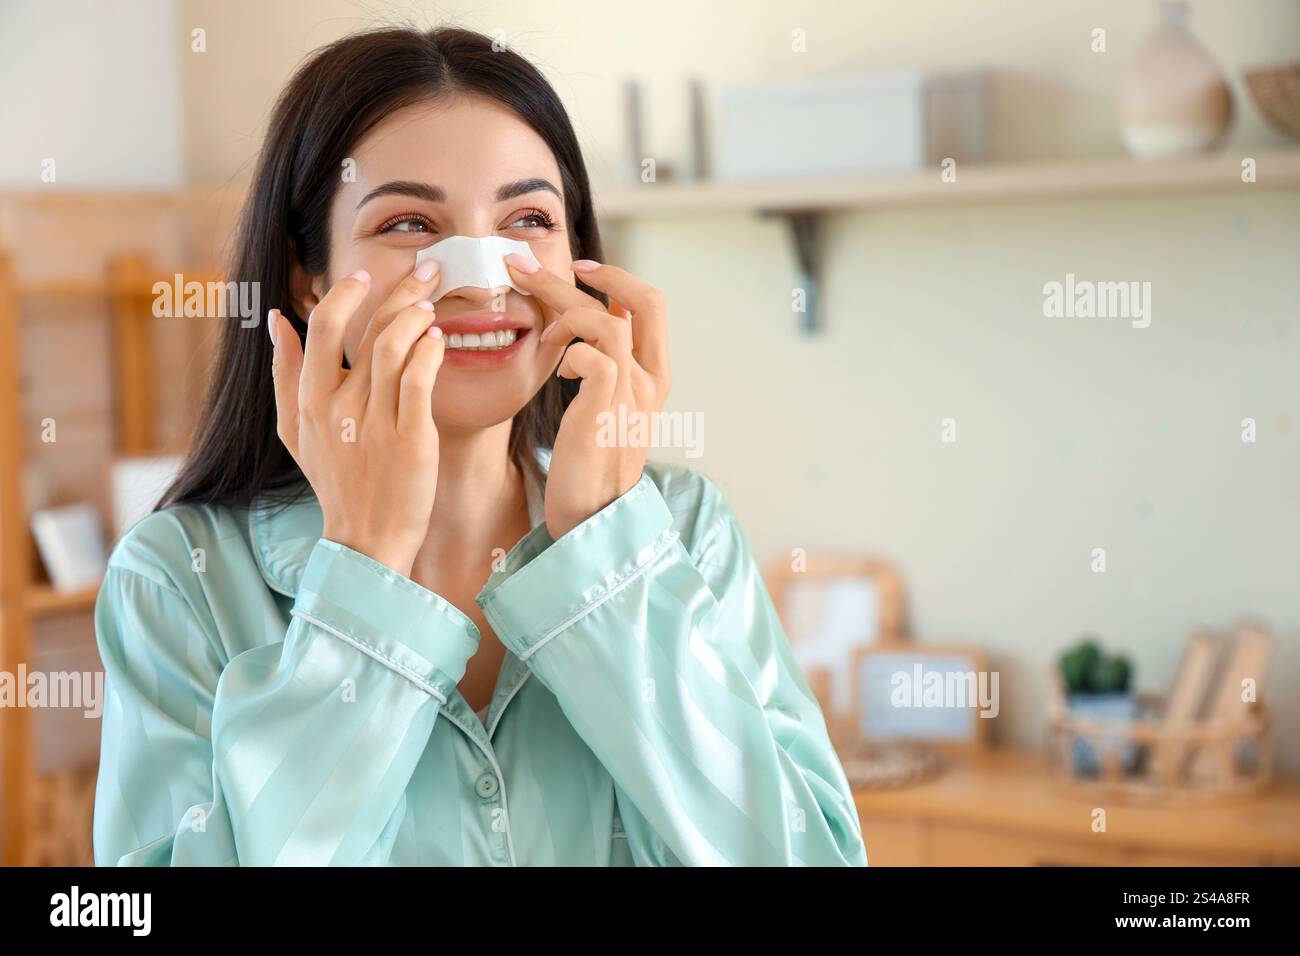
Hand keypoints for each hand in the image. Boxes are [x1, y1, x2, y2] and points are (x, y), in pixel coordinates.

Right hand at [270, 262, 445, 576]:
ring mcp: (373, 422)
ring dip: (418, 317)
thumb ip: (283, 374)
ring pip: (396, 348)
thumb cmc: (336, 483)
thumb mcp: (295, 432)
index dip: (346, 294)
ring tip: (433, 304)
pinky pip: (420, 380)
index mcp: (309, 400)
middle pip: (369, 331)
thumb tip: (274, 320)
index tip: (367, 276)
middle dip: (401, 292)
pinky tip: (438, 340)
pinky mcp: (409, 438)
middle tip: (427, 270)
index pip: (321, 327)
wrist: (366, 541)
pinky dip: (431, 353)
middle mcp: (338, 406)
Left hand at [505, 256, 670, 538]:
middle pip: (630, 302)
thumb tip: (595, 318)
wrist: (594, 516)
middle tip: (521, 266)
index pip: (651, 303)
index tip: (580, 267)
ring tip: (543, 334)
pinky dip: (568, 354)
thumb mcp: (610, 405)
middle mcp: (651, 380)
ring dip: (565, 314)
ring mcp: (631, 395)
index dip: (617, 276)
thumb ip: (610, 362)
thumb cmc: (593, 461)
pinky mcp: (604, 411)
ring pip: (607, 322)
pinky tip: (557, 372)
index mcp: (656, 374)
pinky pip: (592, 357)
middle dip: (570, 278)